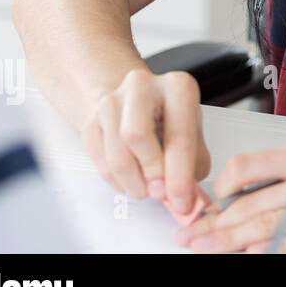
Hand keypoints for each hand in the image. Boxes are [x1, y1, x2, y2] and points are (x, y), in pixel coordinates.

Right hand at [79, 68, 211, 215]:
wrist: (134, 101)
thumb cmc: (168, 116)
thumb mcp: (192, 130)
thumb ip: (194, 162)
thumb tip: (187, 195)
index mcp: (177, 86)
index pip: (178, 134)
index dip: (179, 175)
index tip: (180, 200)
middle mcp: (143, 86)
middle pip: (137, 136)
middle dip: (151, 173)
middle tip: (160, 194)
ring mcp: (112, 102)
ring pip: (116, 152)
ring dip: (133, 182)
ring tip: (146, 190)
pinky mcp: (91, 120)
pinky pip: (99, 159)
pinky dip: (116, 180)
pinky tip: (129, 181)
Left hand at [172, 139, 285, 252]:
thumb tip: (251, 199)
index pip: (245, 169)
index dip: (217, 192)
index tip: (204, 208)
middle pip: (247, 205)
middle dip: (212, 225)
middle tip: (188, 237)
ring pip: (264, 227)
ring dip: (229, 242)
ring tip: (206, 249)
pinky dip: (271, 251)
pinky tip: (253, 254)